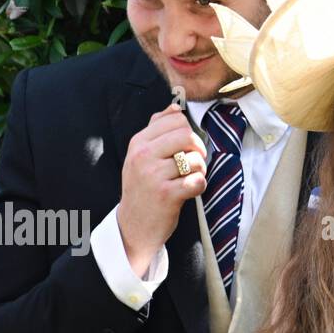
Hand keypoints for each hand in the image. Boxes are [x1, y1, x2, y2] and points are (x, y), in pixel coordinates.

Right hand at [117, 104, 207, 274]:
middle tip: (195, 162)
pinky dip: (200, 185)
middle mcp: (143, 156)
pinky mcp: (167, 195)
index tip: (186, 146)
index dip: (188, 131)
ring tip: (190, 178)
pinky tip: (190, 191)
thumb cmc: (142, 188)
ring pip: (195, 159)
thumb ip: (156, 130)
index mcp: (138, 143)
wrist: (133, 225)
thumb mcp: (140, 155)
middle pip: (187, 135)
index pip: (174, 119)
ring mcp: (154, 176)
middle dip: (199, 148)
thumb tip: (174, 107)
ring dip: (200, 170)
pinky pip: (197, 181)